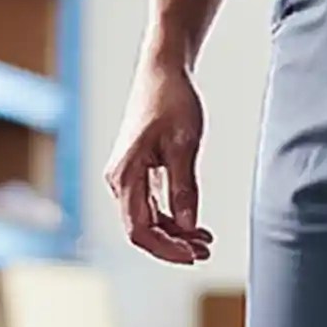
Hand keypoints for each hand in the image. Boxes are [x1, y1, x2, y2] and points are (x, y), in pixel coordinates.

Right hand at [105, 62, 212, 263]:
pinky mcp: (140, 173)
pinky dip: (174, 219)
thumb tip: (189, 226)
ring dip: (176, 235)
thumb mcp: (184, 146)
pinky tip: (196, 227)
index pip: (139, 230)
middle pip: (142, 230)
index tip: (193, 255)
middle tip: (205, 253)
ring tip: (206, 243)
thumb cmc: (172, 101)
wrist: (163, 71)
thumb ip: (185, 188)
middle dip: (173, 245)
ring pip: (149, 220)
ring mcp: (129, 178)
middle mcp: (120, 180)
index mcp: (125, 175)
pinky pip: (154, 206)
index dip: (165, 248)